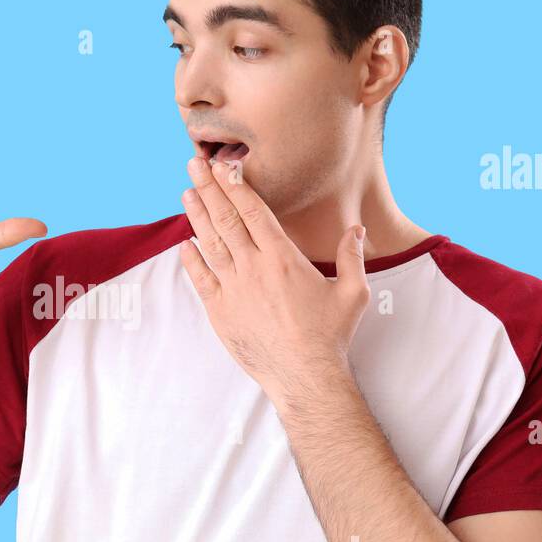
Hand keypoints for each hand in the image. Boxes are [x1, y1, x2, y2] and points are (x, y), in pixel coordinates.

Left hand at [177, 156, 368, 398]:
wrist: (304, 376)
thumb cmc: (330, 336)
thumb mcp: (352, 292)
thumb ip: (352, 257)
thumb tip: (357, 229)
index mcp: (283, 258)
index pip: (254, 212)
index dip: (236, 186)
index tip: (223, 166)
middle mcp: (253, 269)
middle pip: (226, 219)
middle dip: (209, 188)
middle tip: (194, 164)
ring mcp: (233, 290)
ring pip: (209, 244)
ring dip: (196, 216)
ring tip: (186, 192)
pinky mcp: (220, 313)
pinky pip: (201, 280)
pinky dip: (191, 260)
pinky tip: (184, 243)